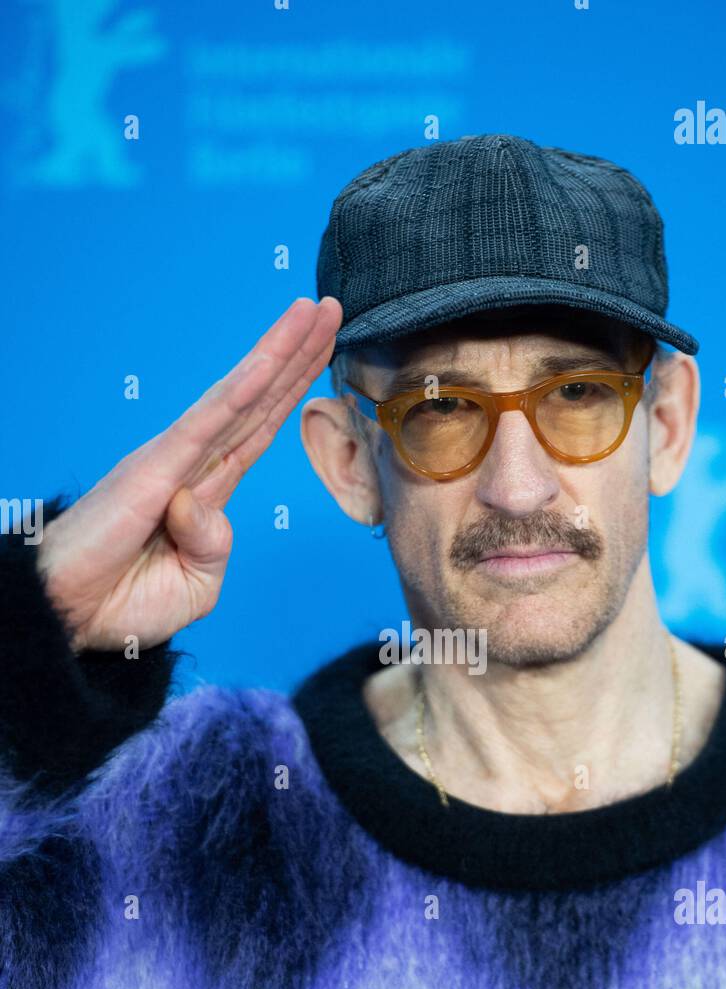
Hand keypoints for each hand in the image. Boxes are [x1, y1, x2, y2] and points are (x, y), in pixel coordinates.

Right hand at [36, 296, 342, 651]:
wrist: (68, 618)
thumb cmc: (122, 602)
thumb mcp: (195, 585)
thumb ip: (216, 544)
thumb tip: (206, 503)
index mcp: (204, 493)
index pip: (259, 430)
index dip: (293, 390)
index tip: (325, 350)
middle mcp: (191, 465)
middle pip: (258, 400)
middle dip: (297, 353)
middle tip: (330, 306)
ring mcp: (173, 460)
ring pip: (239, 396)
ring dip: (278, 351)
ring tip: (312, 309)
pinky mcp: (153, 467)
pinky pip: (208, 422)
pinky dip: (242, 389)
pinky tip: (270, 360)